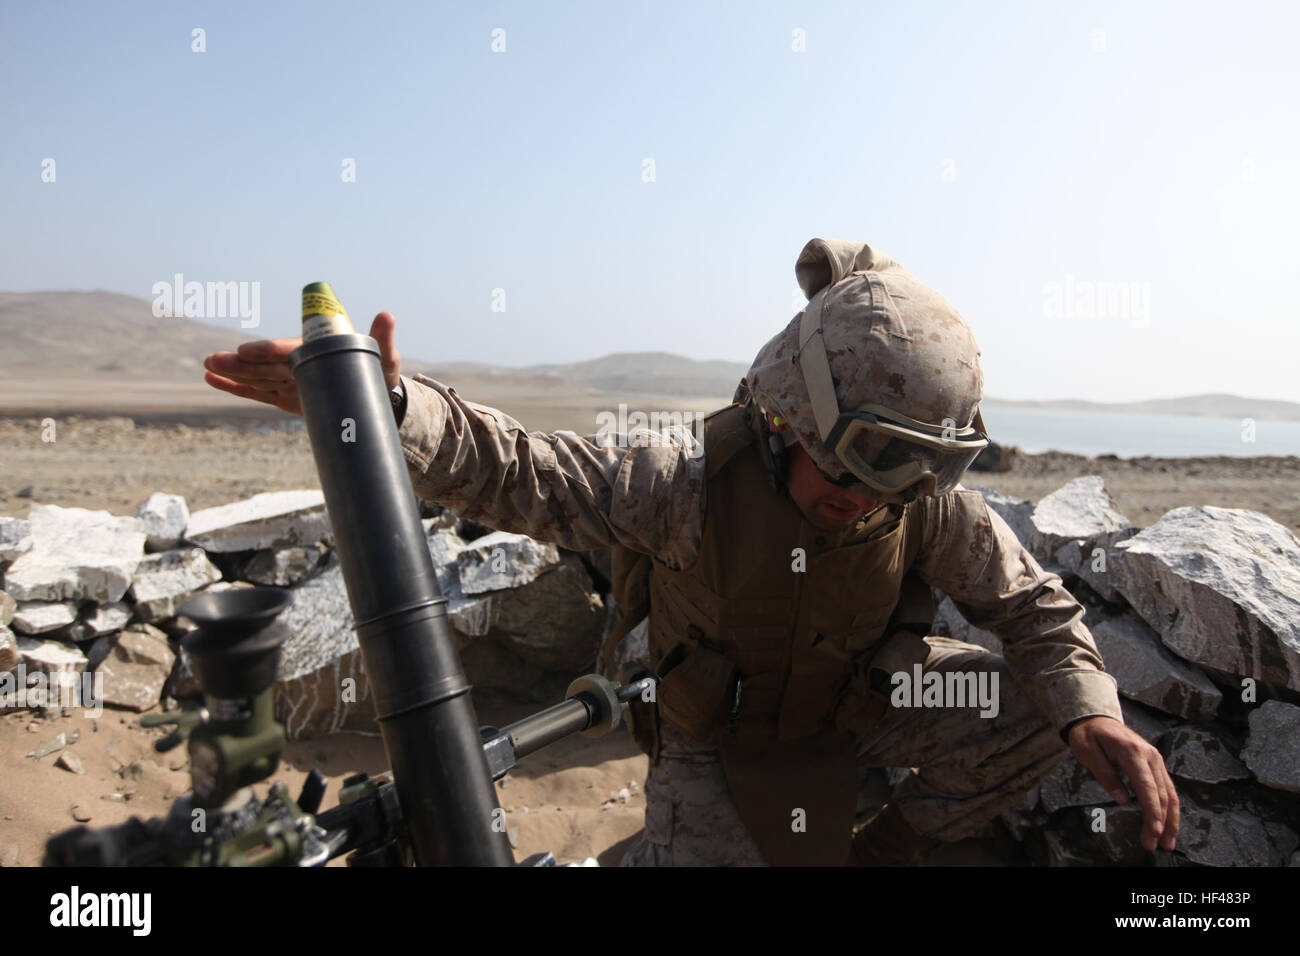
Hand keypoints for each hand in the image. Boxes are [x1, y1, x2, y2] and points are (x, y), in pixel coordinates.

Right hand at [203, 312, 402, 416]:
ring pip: (257, 377)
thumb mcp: (384, 359)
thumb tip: (386, 315)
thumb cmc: (378, 373)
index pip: (289, 351)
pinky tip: (211, 378)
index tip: (248, 351)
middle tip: (216, 359)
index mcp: (317, 350)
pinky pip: (256, 392)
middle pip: (266, 364)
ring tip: (208, 366)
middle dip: (241, 363)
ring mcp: (289, 379)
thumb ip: (382, 339)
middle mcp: (299, 363)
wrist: (374, 396)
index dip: (268, 352)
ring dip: (232, 373)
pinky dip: (235, 387)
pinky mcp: (284, 395)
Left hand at [1067, 715, 1178, 851]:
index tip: (1155, 831)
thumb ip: (1105, 775)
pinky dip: (1170, 809)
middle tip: (1154, 845)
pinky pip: (1166, 789)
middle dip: (1161, 822)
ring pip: (1170, 793)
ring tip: (1167, 843)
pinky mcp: (1155, 765)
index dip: (1152, 811)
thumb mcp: (1088, 753)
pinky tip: (1168, 825)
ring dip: (1171, 820)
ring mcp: (1156, 760)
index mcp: (1133, 752)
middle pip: (1161, 794)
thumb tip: (1122, 800)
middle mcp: (1151, 756)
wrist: (1096, 719)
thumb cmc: (1089, 736)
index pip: (1147, 786)